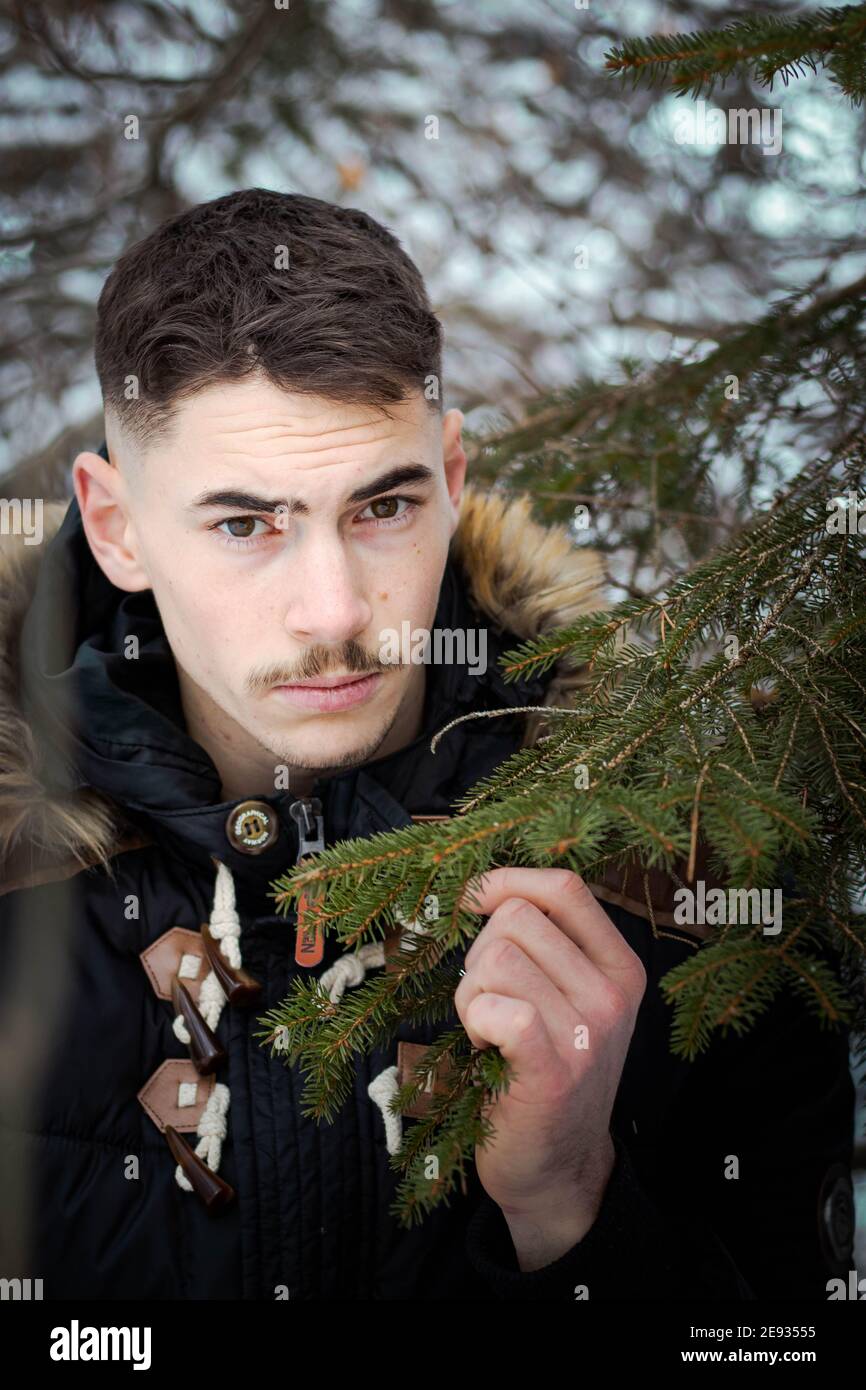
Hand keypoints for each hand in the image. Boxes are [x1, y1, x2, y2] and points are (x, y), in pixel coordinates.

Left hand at [454, 867, 646, 1270]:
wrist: (558, 1167)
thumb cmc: (546, 1068)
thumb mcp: (568, 998)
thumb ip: (545, 943)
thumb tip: (486, 887)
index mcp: (620, 967)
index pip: (566, 887)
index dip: (508, 880)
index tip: (474, 900)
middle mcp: (612, 995)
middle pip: (517, 918)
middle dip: (480, 952)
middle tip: (489, 1002)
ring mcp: (587, 1034)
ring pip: (496, 959)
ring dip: (472, 992)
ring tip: (489, 1031)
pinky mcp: (553, 1072)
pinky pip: (499, 1008)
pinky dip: (475, 1019)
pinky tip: (485, 1047)